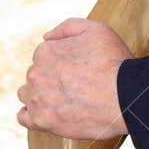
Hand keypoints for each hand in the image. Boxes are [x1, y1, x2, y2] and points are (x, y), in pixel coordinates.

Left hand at [16, 18, 130, 139]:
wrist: (124, 97)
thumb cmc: (113, 62)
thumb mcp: (96, 30)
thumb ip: (67, 27)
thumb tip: (46, 36)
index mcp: (45, 51)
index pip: (45, 56)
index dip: (62, 62)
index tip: (77, 70)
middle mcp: (35, 74)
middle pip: (37, 75)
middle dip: (51, 78)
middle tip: (75, 86)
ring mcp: (37, 99)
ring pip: (28, 94)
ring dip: (40, 95)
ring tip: (63, 100)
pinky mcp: (42, 121)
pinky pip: (24, 117)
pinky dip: (32, 114)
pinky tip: (47, 113)